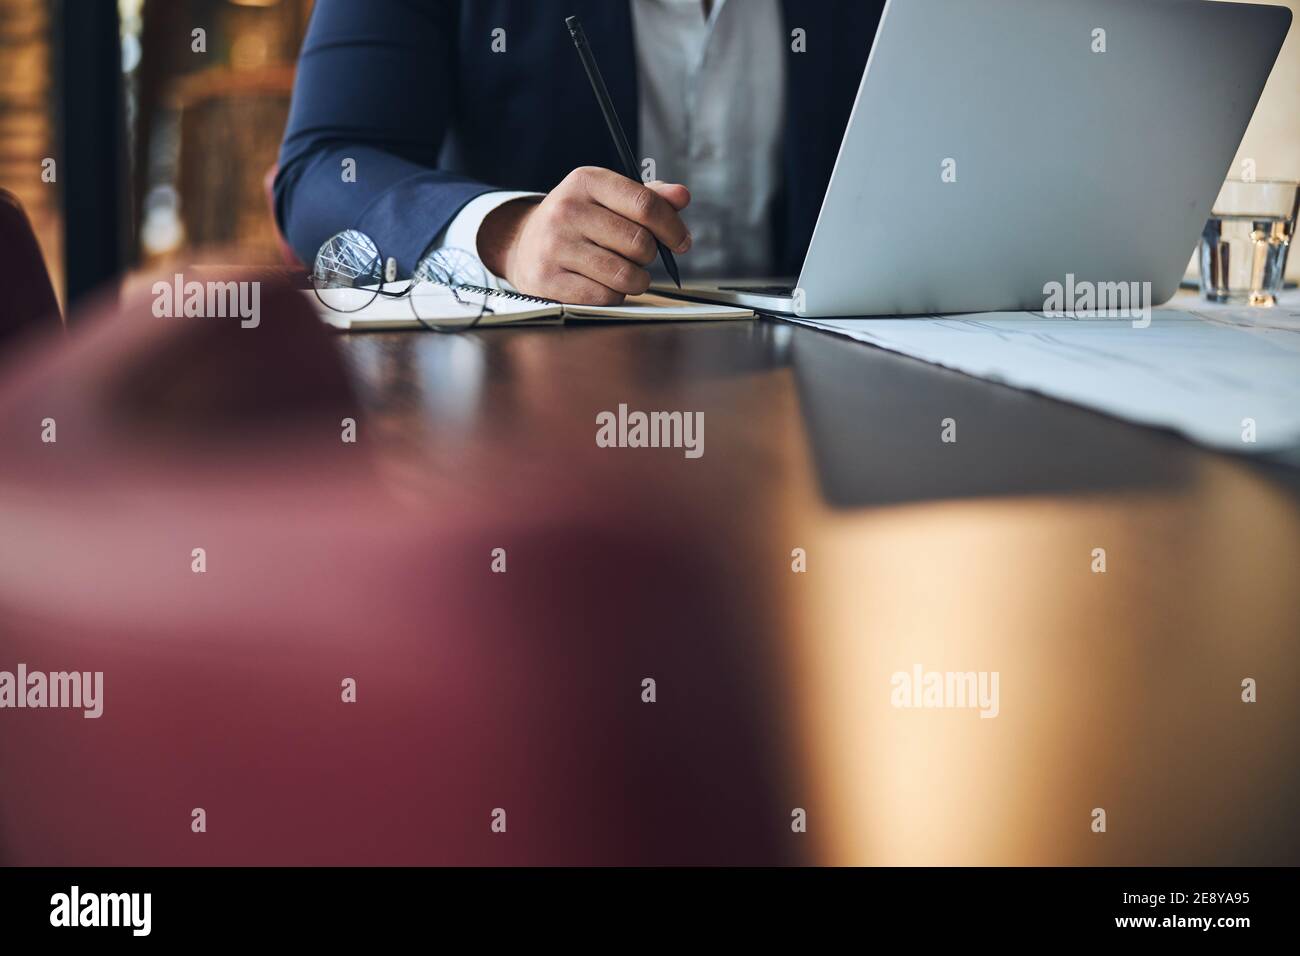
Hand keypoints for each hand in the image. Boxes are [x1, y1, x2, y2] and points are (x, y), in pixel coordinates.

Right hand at [477, 166, 690, 303]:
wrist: (524, 244)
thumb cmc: (579, 222)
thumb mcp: (608, 199)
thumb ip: (648, 197)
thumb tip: (682, 196)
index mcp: (586, 181)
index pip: (645, 204)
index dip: (672, 227)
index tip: (682, 242)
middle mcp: (567, 210)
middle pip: (639, 242)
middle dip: (649, 255)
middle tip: (639, 256)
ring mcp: (554, 246)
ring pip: (625, 274)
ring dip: (636, 279)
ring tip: (625, 272)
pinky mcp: (549, 280)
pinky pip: (606, 296)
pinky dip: (615, 295)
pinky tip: (604, 284)